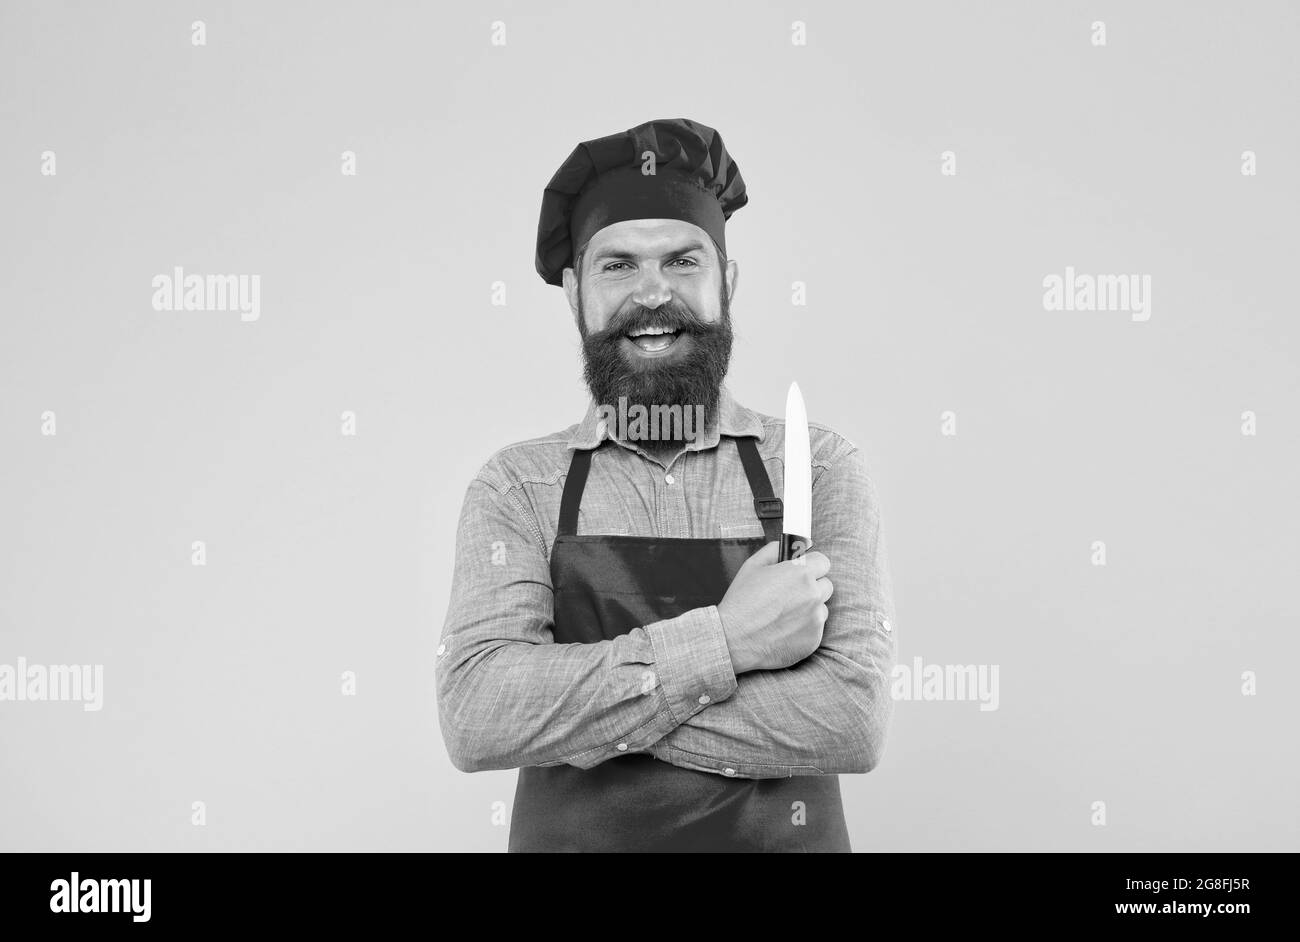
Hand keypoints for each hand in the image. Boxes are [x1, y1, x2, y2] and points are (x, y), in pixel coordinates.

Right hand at [716, 541, 832, 673]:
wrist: (733, 640)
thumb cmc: (741, 602)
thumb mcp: (752, 566)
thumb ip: (776, 550)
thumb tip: (793, 545)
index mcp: (800, 573)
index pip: (823, 562)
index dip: (810, 566)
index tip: (801, 572)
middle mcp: (813, 595)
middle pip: (826, 585)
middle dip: (812, 586)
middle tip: (790, 594)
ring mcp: (815, 620)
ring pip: (821, 608)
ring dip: (809, 608)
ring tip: (784, 614)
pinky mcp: (813, 640)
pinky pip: (816, 629)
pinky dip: (804, 628)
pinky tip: (783, 629)